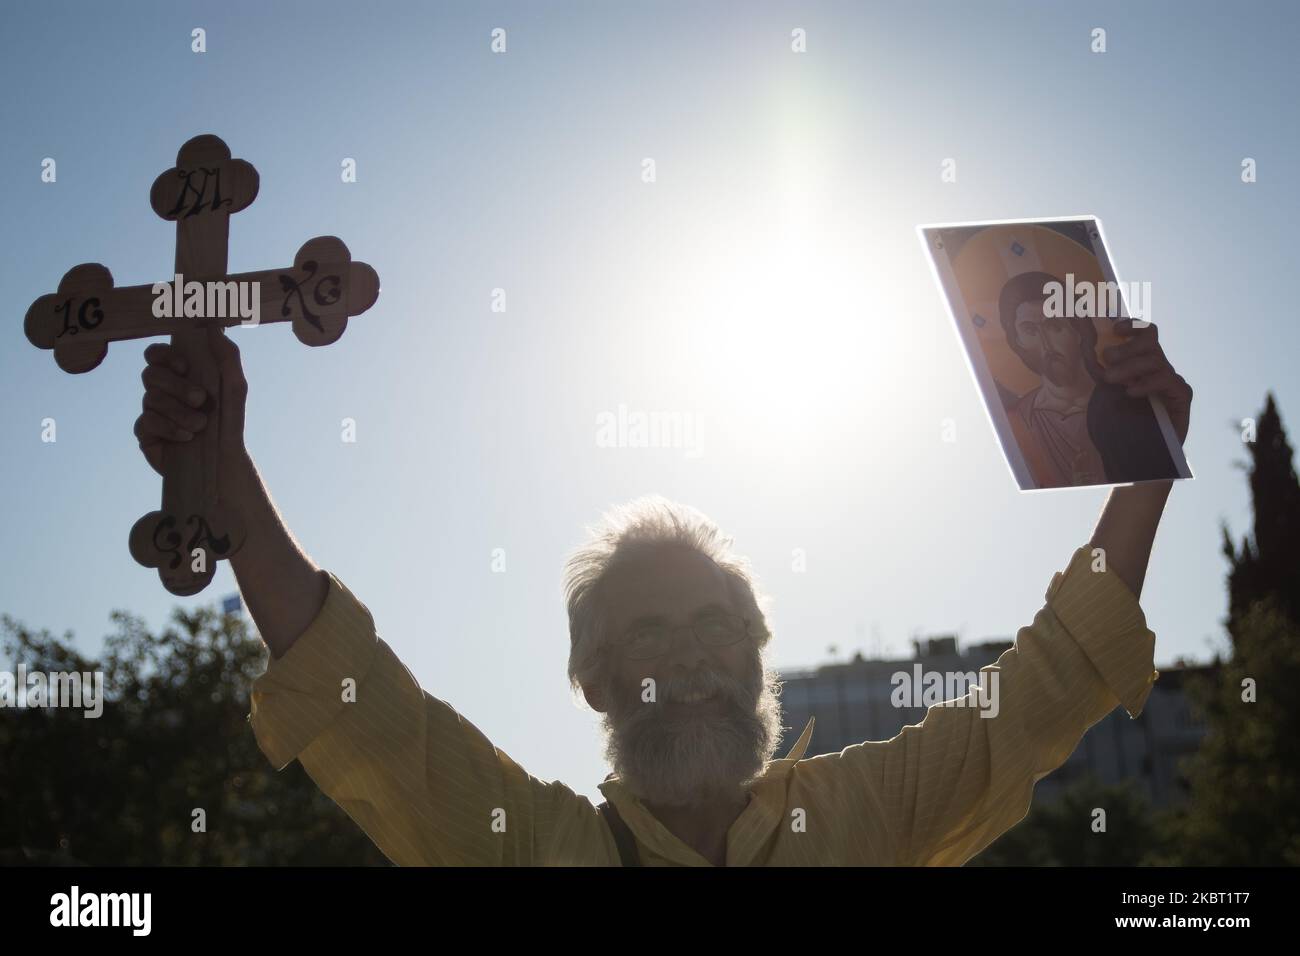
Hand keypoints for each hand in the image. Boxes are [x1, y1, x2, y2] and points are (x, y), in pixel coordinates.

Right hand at [133, 326, 249, 475]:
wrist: (224, 460)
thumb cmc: (228, 420)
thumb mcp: (234, 386)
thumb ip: (227, 355)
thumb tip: (212, 326)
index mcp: (178, 374)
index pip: (155, 354)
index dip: (164, 355)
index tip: (185, 366)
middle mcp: (161, 390)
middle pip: (150, 374)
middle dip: (177, 386)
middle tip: (201, 400)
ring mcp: (151, 411)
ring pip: (151, 399)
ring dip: (180, 412)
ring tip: (200, 426)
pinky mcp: (146, 433)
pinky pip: (147, 422)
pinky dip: (170, 429)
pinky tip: (187, 437)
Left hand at [1101, 319, 1191, 445]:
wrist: (1135, 455)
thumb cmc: (1118, 425)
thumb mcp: (1104, 393)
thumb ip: (1101, 372)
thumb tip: (1084, 350)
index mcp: (1141, 364)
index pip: (1146, 334)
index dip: (1133, 326)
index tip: (1115, 328)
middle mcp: (1159, 368)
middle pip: (1150, 343)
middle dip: (1127, 347)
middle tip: (1106, 359)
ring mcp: (1172, 381)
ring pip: (1155, 360)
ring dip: (1130, 367)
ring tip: (1109, 379)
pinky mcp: (1182, 396)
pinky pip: (1167, 380)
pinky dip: (1147, 383)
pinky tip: (1131, 392)